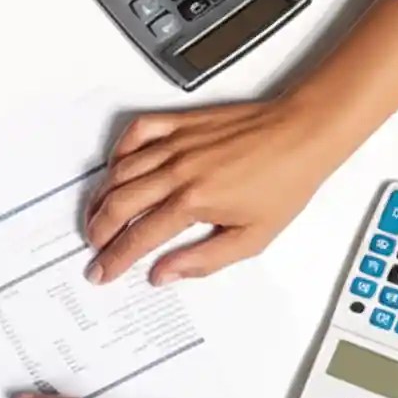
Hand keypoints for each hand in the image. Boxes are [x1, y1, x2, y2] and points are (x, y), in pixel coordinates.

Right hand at [83, 98, 348, 285]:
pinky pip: (136, 132)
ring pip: (120, 171)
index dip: (114, 260)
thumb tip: (163, 275)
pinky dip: (119, 150)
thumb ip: (203, 261)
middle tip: (94, 248)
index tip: (101, 272)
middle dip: (98, 232)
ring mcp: (176, 143)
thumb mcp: (252, 239)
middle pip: (119, 204)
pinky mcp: (181, 123)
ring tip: (97, 216)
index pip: (139, 238)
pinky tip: (117, 166)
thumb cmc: (285, 182)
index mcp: (194, 201)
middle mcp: (178, 170)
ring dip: (101, 197)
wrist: (303, 134)